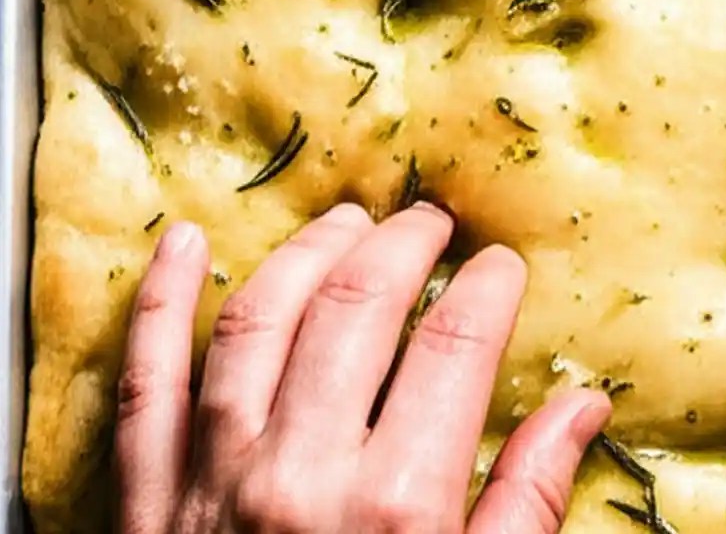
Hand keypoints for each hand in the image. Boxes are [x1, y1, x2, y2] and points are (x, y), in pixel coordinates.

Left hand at [115, 201, 611, 533]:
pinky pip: (143, 381)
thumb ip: (529, 502)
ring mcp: (212, 479)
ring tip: (347, 220)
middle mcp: (300, 475)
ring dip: (306, 253)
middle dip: (402, 247)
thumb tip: (582, 408)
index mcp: (396, 505)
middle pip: (357, 311)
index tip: (500, 265)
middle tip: (431, 223)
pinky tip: (181, 244)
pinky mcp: (143, 500)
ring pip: (258, 322)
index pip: (454, 349)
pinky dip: (158, 304)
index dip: (485, 289)